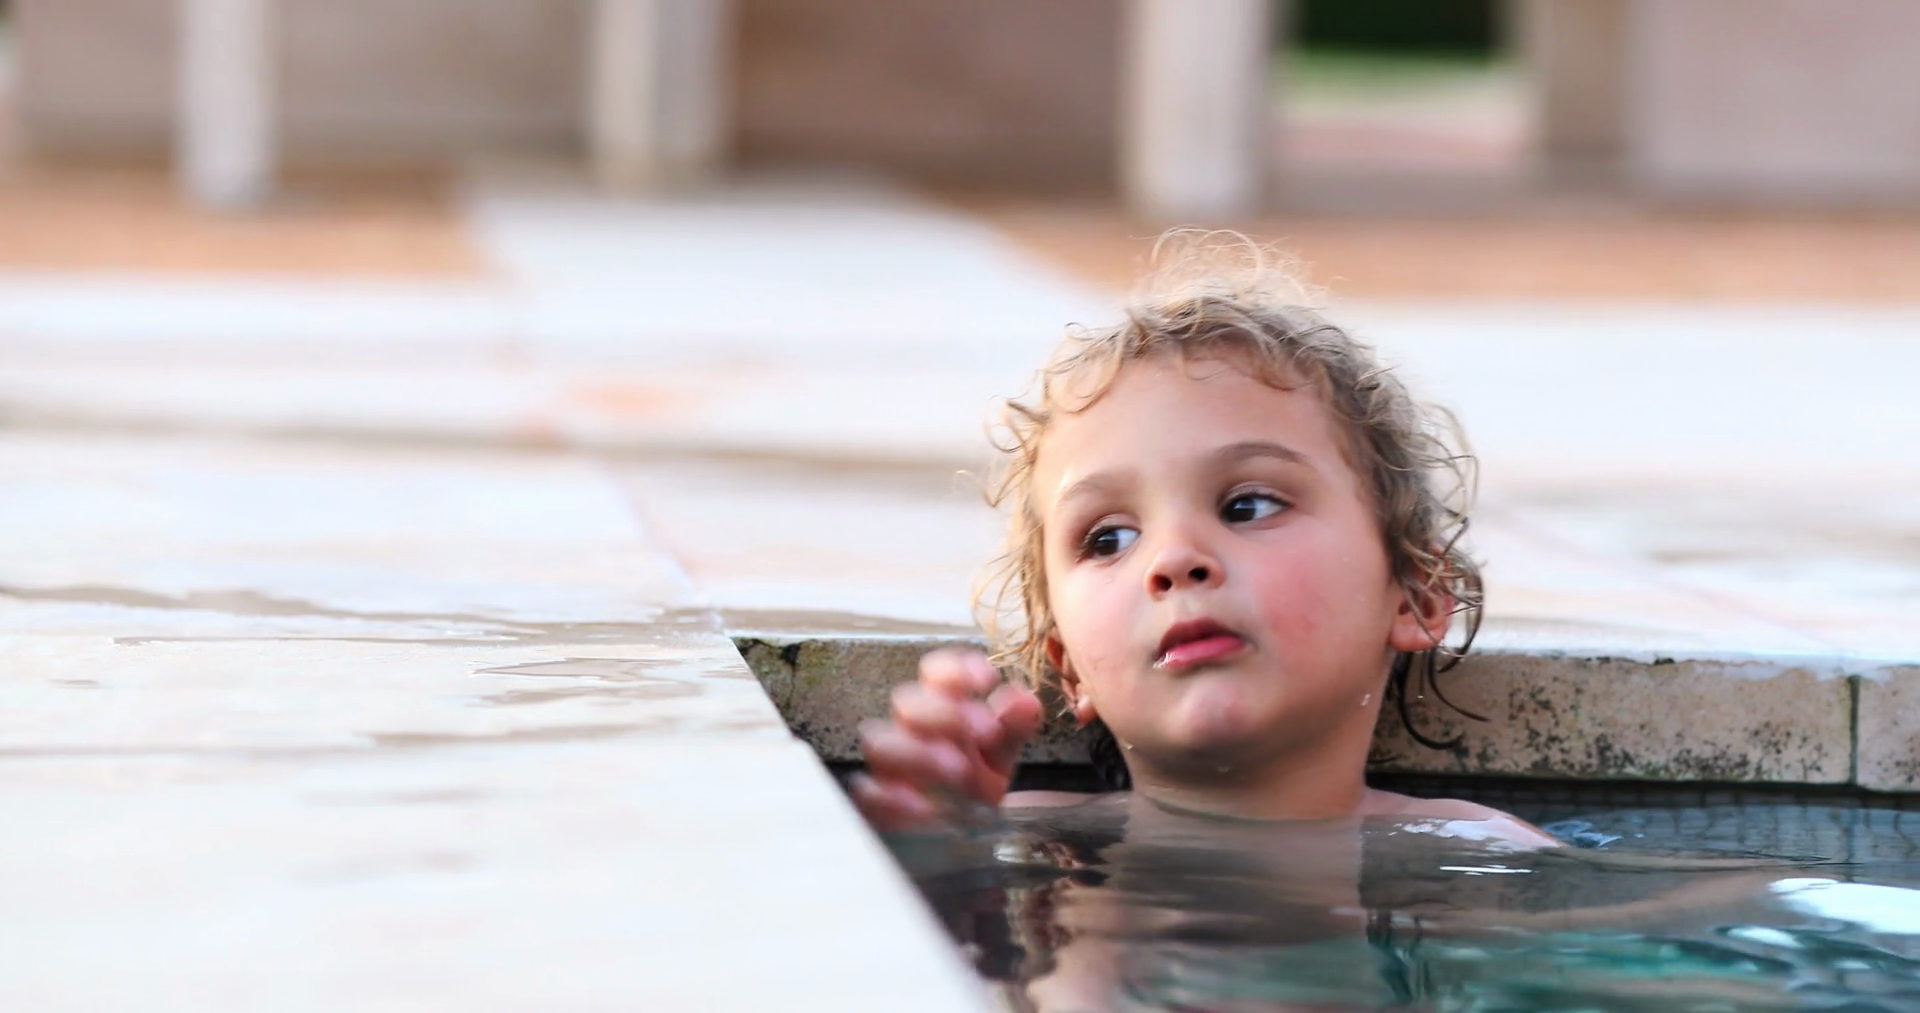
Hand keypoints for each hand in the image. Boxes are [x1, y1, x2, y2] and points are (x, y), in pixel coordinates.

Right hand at [851, 648, 1043, 831]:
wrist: (959, 838)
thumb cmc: (975, 784)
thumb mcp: (1000, 755)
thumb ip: (1012, 728)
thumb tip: (1025, 701)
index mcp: (938, 708)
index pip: (934, 673)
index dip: (955, 669)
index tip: (988, 678)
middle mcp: (908, 731)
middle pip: (907, 702)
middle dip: (946, 712)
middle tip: (987, 731)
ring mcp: (889, 766)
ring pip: (881, 742)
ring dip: (921, 752)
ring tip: (960, 769)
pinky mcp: (878, 804)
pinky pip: (869, 794)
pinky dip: (894, 798)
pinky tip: (928, 809)